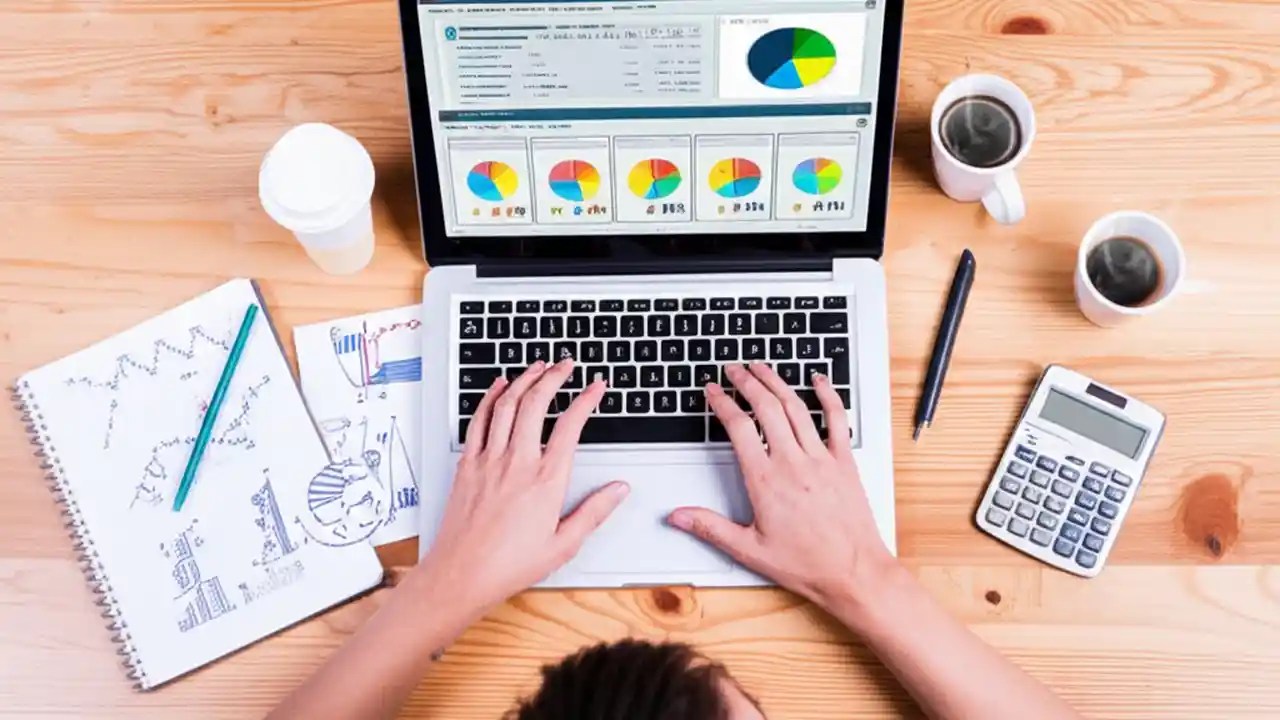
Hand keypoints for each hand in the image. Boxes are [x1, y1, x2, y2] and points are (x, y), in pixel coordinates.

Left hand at [415, 360, 627, 618]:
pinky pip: (479, 421)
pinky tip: (498, 386)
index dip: (586, 400)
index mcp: (546, 481)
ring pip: (507, 405)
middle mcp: (517, 463)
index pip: (571, 426)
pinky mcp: (467, 465)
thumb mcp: (564, 545)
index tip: (596, 387)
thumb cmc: (509, 566)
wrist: (461, 575)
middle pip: (536, 403)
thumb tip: (619, 489)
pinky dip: (490, 397)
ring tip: (538, 366)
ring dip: (524, 379)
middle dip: (554, 376)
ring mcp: (488, 461)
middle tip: (566, 365)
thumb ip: (594, 512)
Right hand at [668, 363, 894, 610]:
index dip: (722, 403)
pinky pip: (837, 419)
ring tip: (762, 367)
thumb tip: (678, 516)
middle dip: (746, 382)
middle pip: (766, 407)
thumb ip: (710, 527)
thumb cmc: (807, 564)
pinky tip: (819, 380)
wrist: (854, 572)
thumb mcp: (749, 549)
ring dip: (776, 382)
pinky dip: (827, 395)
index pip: (738, 427)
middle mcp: (793, 462)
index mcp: (765, 480)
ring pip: (796, 407)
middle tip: (733, 369)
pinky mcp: (845, 462)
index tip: (713, 391)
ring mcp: (822, 459)